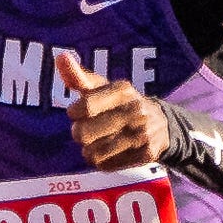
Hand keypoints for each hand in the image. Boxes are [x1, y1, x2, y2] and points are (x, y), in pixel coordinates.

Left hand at [55, 49, 170, 171]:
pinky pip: (105, 166)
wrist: (162, 125)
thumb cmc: (121, 104)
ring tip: (100, 141)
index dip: (74, 113)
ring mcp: (142, 134)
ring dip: (89, 150)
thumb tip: (60, 57)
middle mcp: (136, 110)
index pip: (84, 108)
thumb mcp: (102, 88)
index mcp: (123, 90)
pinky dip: (102, 161)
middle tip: (89, 129)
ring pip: (92, 153)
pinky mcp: (146, 155)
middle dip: (79, 133)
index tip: (79, 112)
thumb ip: (78, 76)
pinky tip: (111, 152)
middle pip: (83, 134)